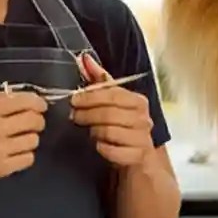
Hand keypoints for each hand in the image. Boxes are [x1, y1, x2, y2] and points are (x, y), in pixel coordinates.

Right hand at [0, 90, 47, 191]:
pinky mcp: (0, 169)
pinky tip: (14, 153)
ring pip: (34, 140)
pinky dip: (25, 155)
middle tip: (32, 124)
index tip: (41, 107)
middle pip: (34, 120)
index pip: (26, 101)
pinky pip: (29, 158)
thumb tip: (25, 96)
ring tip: (19, 140)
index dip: (38, 103)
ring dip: (30, 139)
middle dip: (38, 121)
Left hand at [70, 53, 153, 167]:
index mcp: (138, 101)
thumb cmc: (122, 127)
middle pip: (109, 113)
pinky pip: (113, 151)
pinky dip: (102, 149)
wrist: (137, 159)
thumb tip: (84, 58)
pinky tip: (98, 146)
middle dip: (87, 114)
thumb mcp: (112, 103)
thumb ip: (99, 81)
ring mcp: (143, 139)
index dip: (90, 96)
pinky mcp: (138, 157)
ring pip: (109, 132)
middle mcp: (144, 119)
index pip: (113, 94)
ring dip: (93, 132)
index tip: (74, 100)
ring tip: (87, 131)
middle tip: (73, 116)